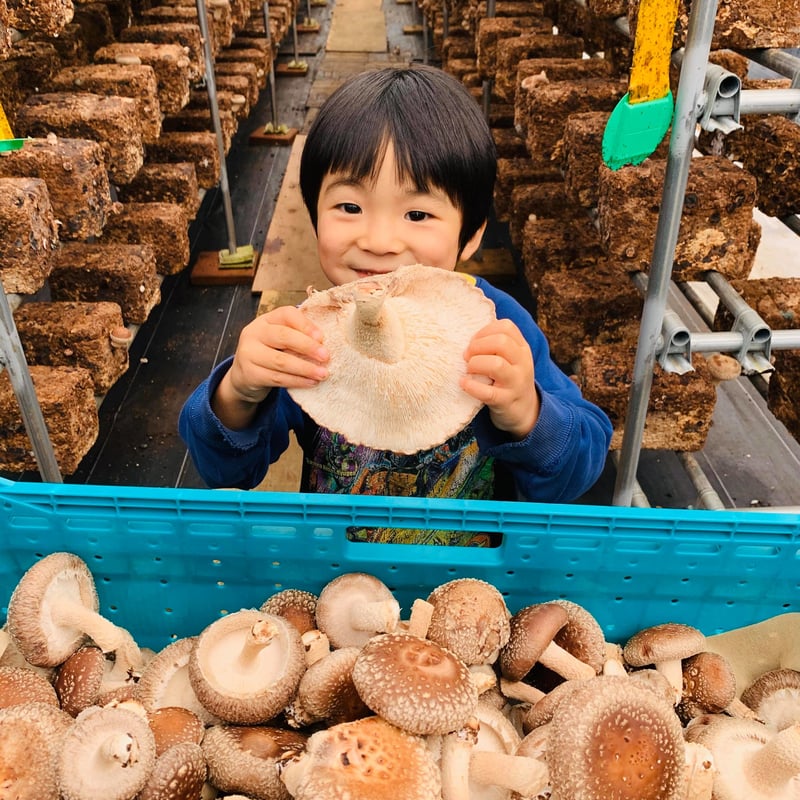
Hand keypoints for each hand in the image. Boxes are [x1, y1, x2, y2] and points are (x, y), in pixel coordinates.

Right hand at [213, 305, 328, 428]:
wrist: (244, 375)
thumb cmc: (271, 352)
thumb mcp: (280, 339)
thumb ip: (298, 335)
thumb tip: (324, 342)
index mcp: (266, 320)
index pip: (286, 314)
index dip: (305, 324)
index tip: (322, 337)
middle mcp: (254, 333)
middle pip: (283, 336)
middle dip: (307, 346)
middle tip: (326, 356)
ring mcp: (248, 354)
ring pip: (281, 361)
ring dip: (305, 368)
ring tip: (322, 374)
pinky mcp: (249, 374)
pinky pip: (276, 378)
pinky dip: (296, 381)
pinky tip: (310, 382)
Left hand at [461, 318, 538, 439]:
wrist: (524, 411)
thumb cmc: (508, 379)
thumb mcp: (511, 358)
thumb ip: (496, 344)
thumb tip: (468, 335)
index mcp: (522, 348)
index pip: (506, 327)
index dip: (485, 331)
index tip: (473, 342)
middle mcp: (523, 363)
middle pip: (501, 342)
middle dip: (478, 346)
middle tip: (467, 356)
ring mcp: (516, 383)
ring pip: (496, 364)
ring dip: (475, 364)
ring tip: (468, 370)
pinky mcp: (506, 401)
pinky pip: (487, 392)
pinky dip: (471, 386)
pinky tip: (464, 383)